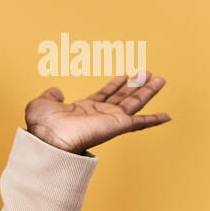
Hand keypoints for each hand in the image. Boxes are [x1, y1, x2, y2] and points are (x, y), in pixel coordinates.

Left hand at [24, 72, 170, 153]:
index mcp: (84, 109)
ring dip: (147, 91)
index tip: (124, 75)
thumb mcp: (42, 103)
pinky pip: (140, 122)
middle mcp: (99, 115)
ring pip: (134, 103)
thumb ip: (50, 95)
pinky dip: (154, 120)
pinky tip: (167, 116)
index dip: (114, 85)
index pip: (103, 95)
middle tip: (147, 72)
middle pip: (123, 97)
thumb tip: (56, 90)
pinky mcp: (118, 125)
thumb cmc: (42, 126)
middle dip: (135, 85)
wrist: (49, 138)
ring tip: (159, 78)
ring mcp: (110, 120)